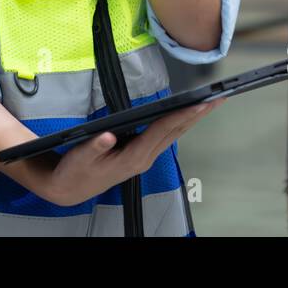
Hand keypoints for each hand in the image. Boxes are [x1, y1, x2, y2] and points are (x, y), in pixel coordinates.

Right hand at [37, 100, 221, 206]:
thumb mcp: (81, 157)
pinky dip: (178, 123)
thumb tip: (107, 135)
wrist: (69, 188)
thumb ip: (95, 146)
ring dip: (191, 119)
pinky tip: (186, 115)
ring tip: (209, 104)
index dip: (181, 115)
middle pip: (175, 132)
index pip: (162, 131)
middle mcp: (144, 158)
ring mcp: (144, 158)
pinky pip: (165, 136)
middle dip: (196, 115)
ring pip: (173, 134)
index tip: (199, 104)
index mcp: (133, 157)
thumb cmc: (75, 170)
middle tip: (217, 99)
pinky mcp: (141, 155)